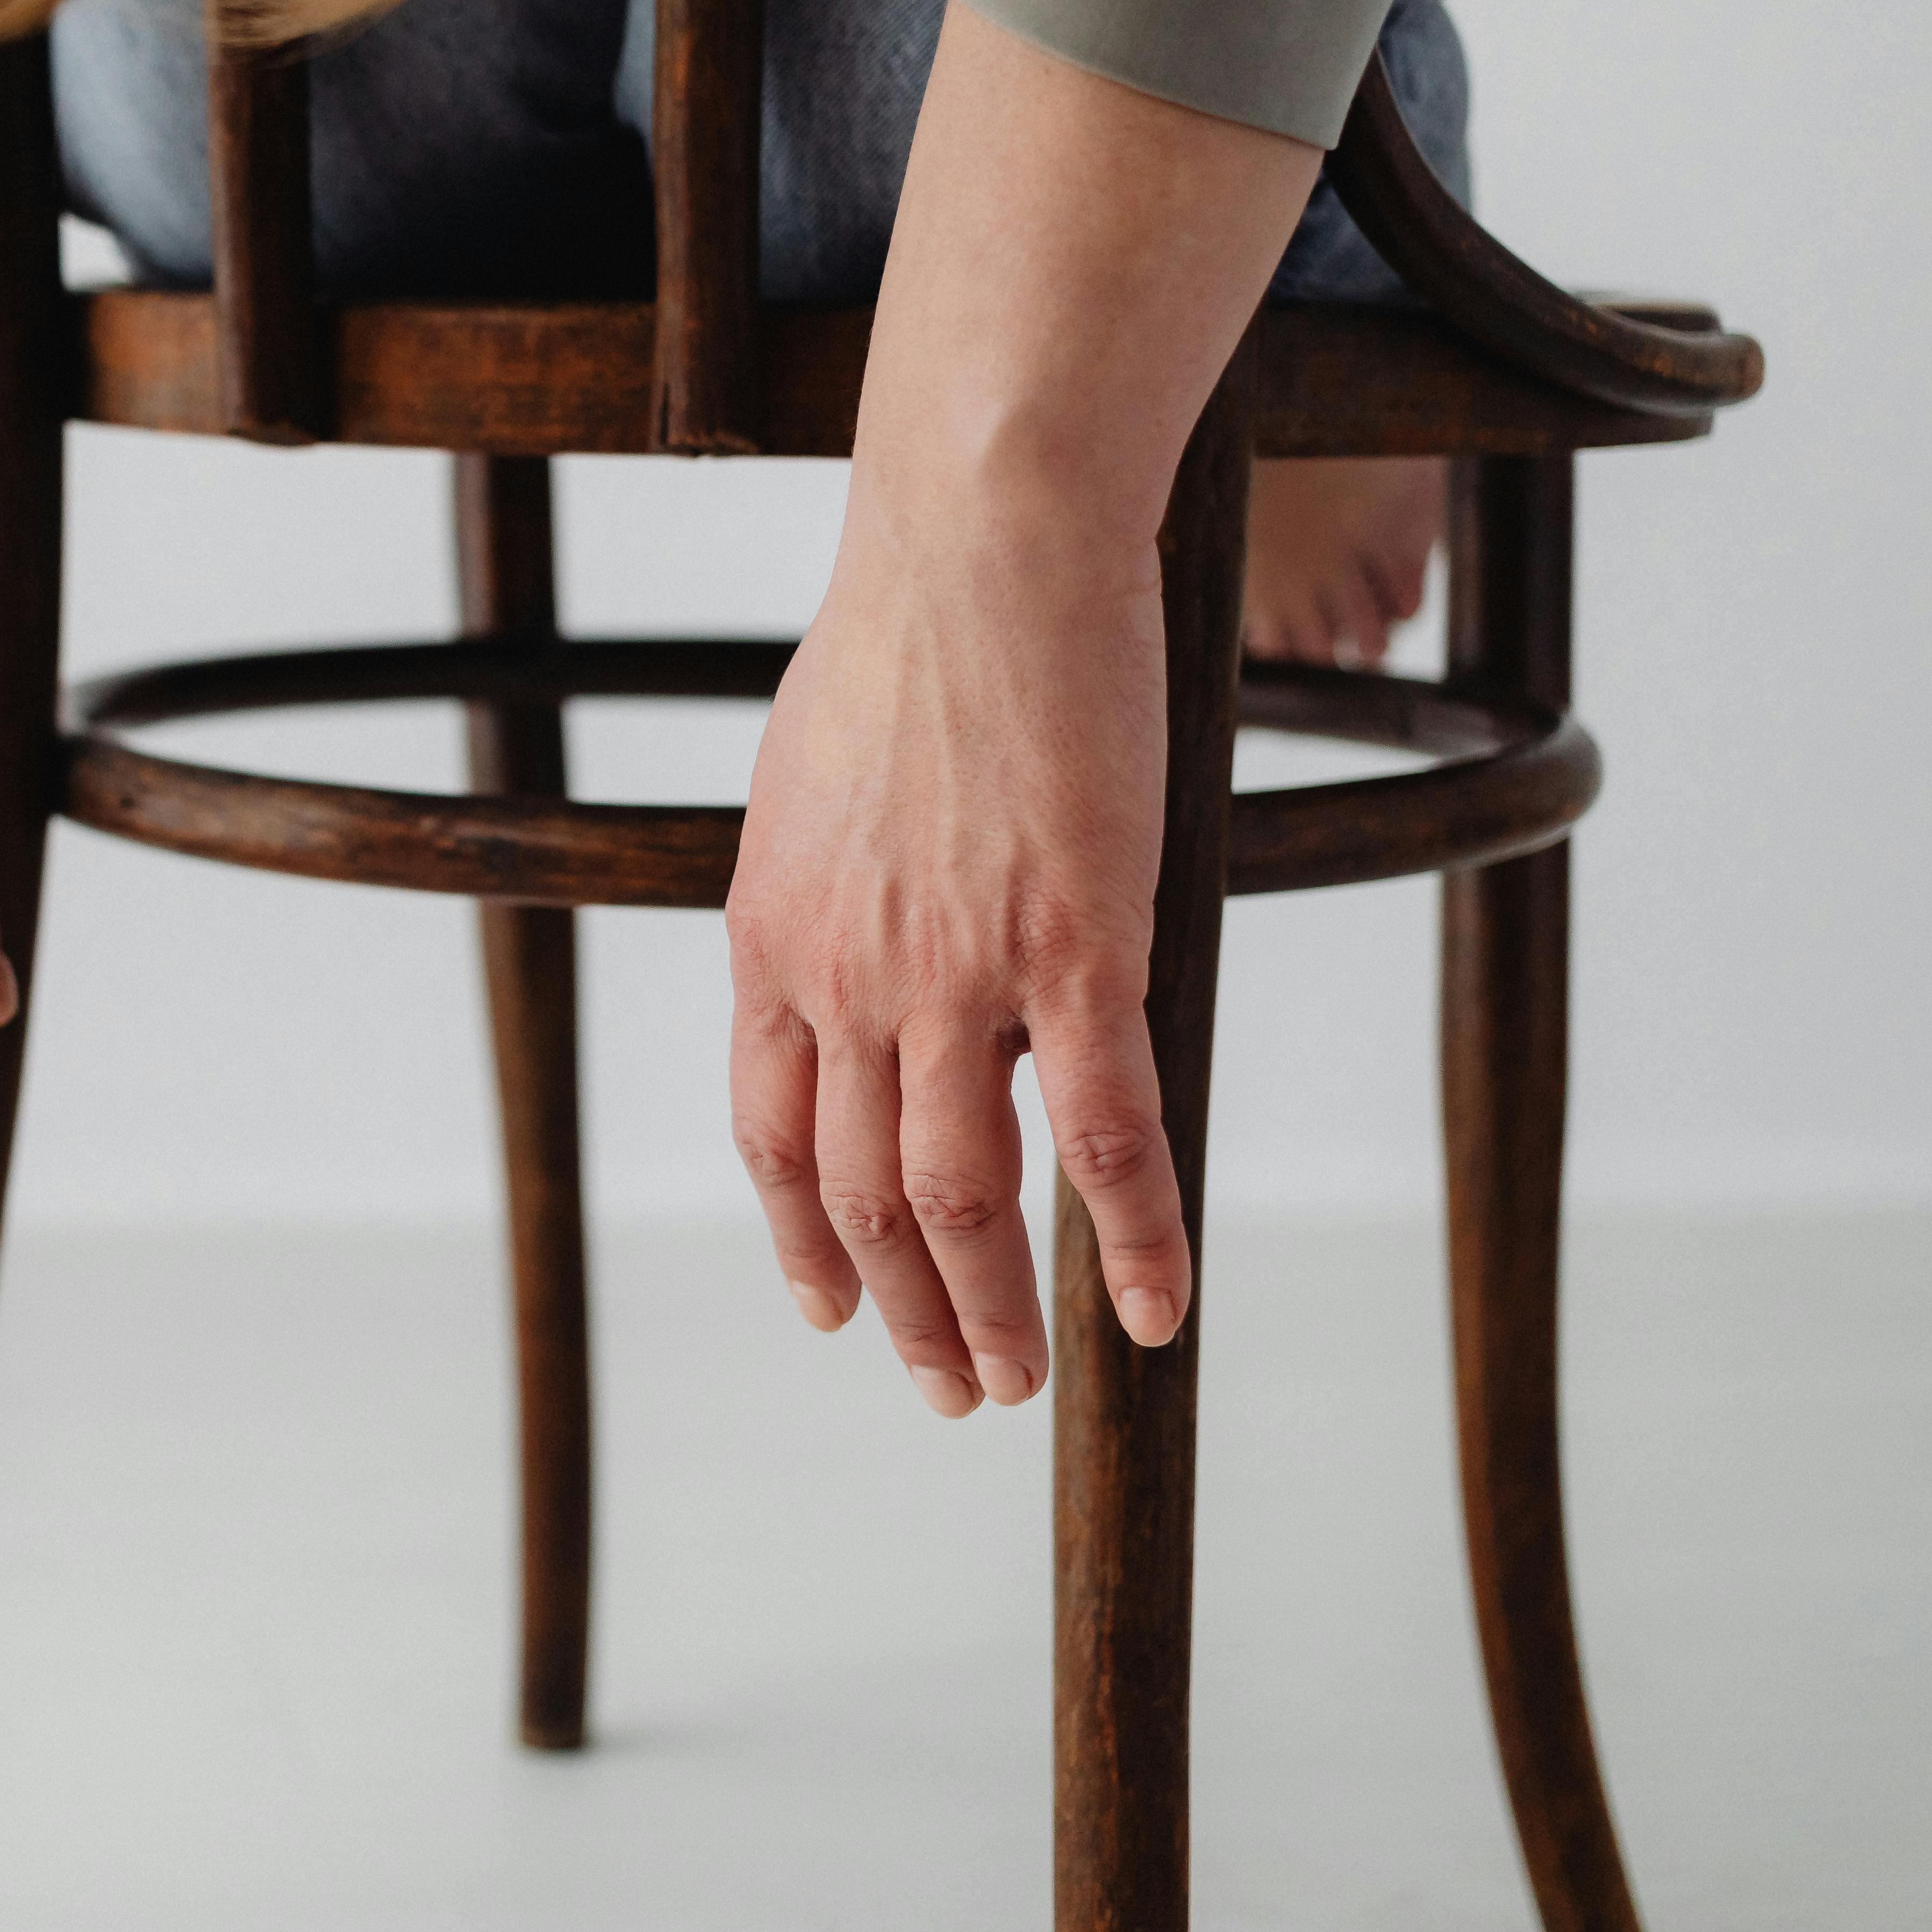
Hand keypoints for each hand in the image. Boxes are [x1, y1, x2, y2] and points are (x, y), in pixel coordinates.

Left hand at [725, 501, 1191, 1414]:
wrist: (979, 546)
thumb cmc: (907, 635)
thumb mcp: (813, 785)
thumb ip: (830, 886)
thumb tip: (863, 931)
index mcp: (775, 938)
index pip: (773, 1132)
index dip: (803, 1236)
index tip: (828, 1304)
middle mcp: (847, 977)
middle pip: (860, 1192)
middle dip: (900, 1307)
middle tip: (943, 1385)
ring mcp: (957, 975)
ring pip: (963, 1195)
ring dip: (988, 1306)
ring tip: (1012, 1385)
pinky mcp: (1077, 951)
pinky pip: (1106, 1137)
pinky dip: (1135, 1238)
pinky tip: (1158, 1308)